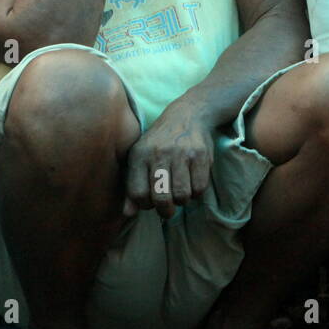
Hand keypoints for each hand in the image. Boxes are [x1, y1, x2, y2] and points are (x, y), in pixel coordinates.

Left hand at [123, 99, 216, 218]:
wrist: (187, 114)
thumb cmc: (160, 142)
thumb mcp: (140, 157)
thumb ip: (132, 186)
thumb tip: (128, 213)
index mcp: (140, 155)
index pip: (138, 193)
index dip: (144, 205)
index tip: (151, 203)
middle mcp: (159, 153)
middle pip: (161, 197)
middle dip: (165, 210)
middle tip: (168, 209)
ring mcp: (181, 153)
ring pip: (182, 195)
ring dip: (182, 201)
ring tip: (181, 193)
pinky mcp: (201, 155)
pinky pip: (200, 187)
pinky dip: (197, 192)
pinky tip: (193, 183)